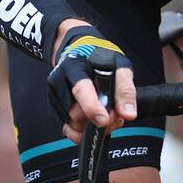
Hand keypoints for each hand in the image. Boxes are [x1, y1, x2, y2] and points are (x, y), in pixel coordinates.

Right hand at [47, 25, 137, 143]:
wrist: (78, 49)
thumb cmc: (98, 57)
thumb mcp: (118, 64)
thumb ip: (125, 89)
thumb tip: (128, 114)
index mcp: (74, 66)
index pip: (81, 89)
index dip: (92, 107)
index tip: (104, 120)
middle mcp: (59, 82)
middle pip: (75, 113)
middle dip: (97, 120)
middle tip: (115, 116)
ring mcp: (54, 96)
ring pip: (71, 124)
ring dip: (92, 128)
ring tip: (107, 117)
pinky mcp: (53, 108)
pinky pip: (66, 129)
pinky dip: (81, 132)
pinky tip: (93, 124)